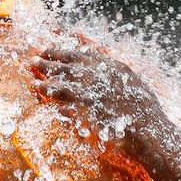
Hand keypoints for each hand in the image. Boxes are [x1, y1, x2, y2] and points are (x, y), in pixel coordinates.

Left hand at [29, 45, 165, 147]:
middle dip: (49, 57)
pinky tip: (39, 90)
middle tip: (35, 56)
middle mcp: (99, 74)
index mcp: (111, 66)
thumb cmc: (145, 112)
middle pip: (67, 62)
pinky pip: (61, 97)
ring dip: (44, 74)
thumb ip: (118, 73)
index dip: (64, 51)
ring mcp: (91, 89)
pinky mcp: (85, 106)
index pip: (82, 54)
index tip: (53, 50)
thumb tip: (107, 65)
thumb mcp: (134, 84)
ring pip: (61, 77)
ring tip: (31, 71)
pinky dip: (49, 93)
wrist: (148, 130)